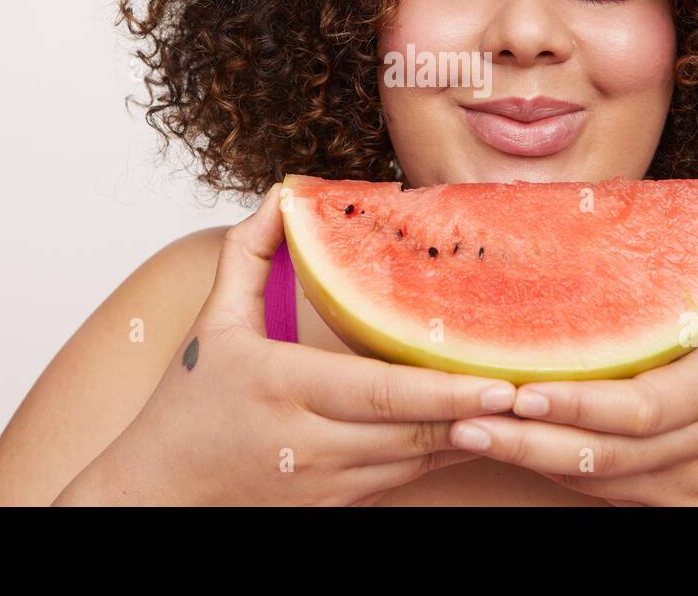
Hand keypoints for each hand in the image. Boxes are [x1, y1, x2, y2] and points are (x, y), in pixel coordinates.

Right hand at [56, 183, 516, 505]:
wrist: (158, 497)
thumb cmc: (188, 404)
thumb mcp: (214, 321)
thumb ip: (249, 252)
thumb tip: (287, 191)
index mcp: (284, 388)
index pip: (379, 393)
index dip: (444, 392)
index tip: (498, 381)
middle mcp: (313, 444)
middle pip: (414, 432)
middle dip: (480, 416)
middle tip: (540, 392)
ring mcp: (331, 483)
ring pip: (419, 459)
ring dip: (472, 435)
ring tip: (527, 409)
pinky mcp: (341, 505)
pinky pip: (406, 477)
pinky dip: (443, 453)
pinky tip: (479, 428)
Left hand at [444, 193, 697, 504]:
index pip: (637, 408)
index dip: (578, 403)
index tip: (523, 388)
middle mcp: (688, 447)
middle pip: (595, 453)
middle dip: (524, 437)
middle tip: (460, 412)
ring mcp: (675, 487)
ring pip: (588, 481)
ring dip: (524, 458)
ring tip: (459, 430)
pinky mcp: (668, 508)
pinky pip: (601, 496)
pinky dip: (554, 477)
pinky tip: (507, 454)